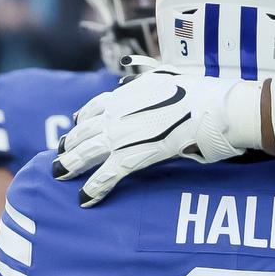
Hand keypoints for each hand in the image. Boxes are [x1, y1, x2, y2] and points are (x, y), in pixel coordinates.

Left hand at [56, 67, 247, 202]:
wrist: (215, 108)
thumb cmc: (204, 95)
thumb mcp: (171, 78)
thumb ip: (151, 79)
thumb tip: (138, 76)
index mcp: (129, 93)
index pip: (96, 106)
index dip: (83, 118)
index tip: (76, 124)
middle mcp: (119, 111)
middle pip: (85, 129)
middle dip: (69, 143)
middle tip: (59, 156)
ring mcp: (123, 133)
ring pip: (87, 150)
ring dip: (71, 164)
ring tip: (59, 174)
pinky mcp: (133, 155)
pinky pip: (106, 174)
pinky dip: (93, 188)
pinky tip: (84, 199)